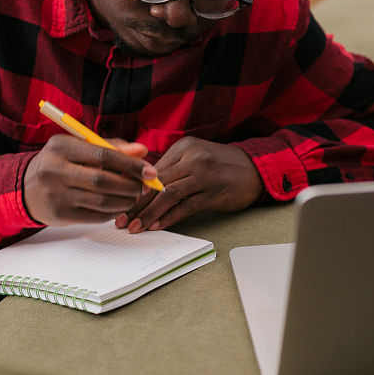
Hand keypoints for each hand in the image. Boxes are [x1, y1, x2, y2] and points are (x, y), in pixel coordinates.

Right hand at [24, 134, 160, 225]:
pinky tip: (118, 205)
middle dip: (130, 185)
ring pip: (101, 201)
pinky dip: (113, 211)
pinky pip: (95, 216)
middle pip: (103, 180)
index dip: (130, 164)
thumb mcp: (79, 147)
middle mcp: (55, 170)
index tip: (150, 171)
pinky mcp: (60, 215)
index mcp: (60, 147)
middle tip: (144, 186)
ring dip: (125, 200)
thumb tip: (142, 151)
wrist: (26, 188)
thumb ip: (111, 146)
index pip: (102, 154)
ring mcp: (56, 195)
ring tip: (134, 196)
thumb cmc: (61, 163)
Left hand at [115, 138, 262, 232]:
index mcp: (184, 147)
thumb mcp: (194, 157)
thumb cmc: (219, 165)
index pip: (151, 170)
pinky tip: (157, 226)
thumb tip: (141, 188)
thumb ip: (172, 167)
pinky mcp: (215, 192)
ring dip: (149, 213)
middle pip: (157, 183)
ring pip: (169, 195)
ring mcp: (205, 175)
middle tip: (121, 221)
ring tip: (136, 227)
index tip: (119, 204)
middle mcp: (193, 158)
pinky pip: (187, 207)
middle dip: (136, 204)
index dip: (133, 189)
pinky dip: (170, 217)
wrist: (254, 169)